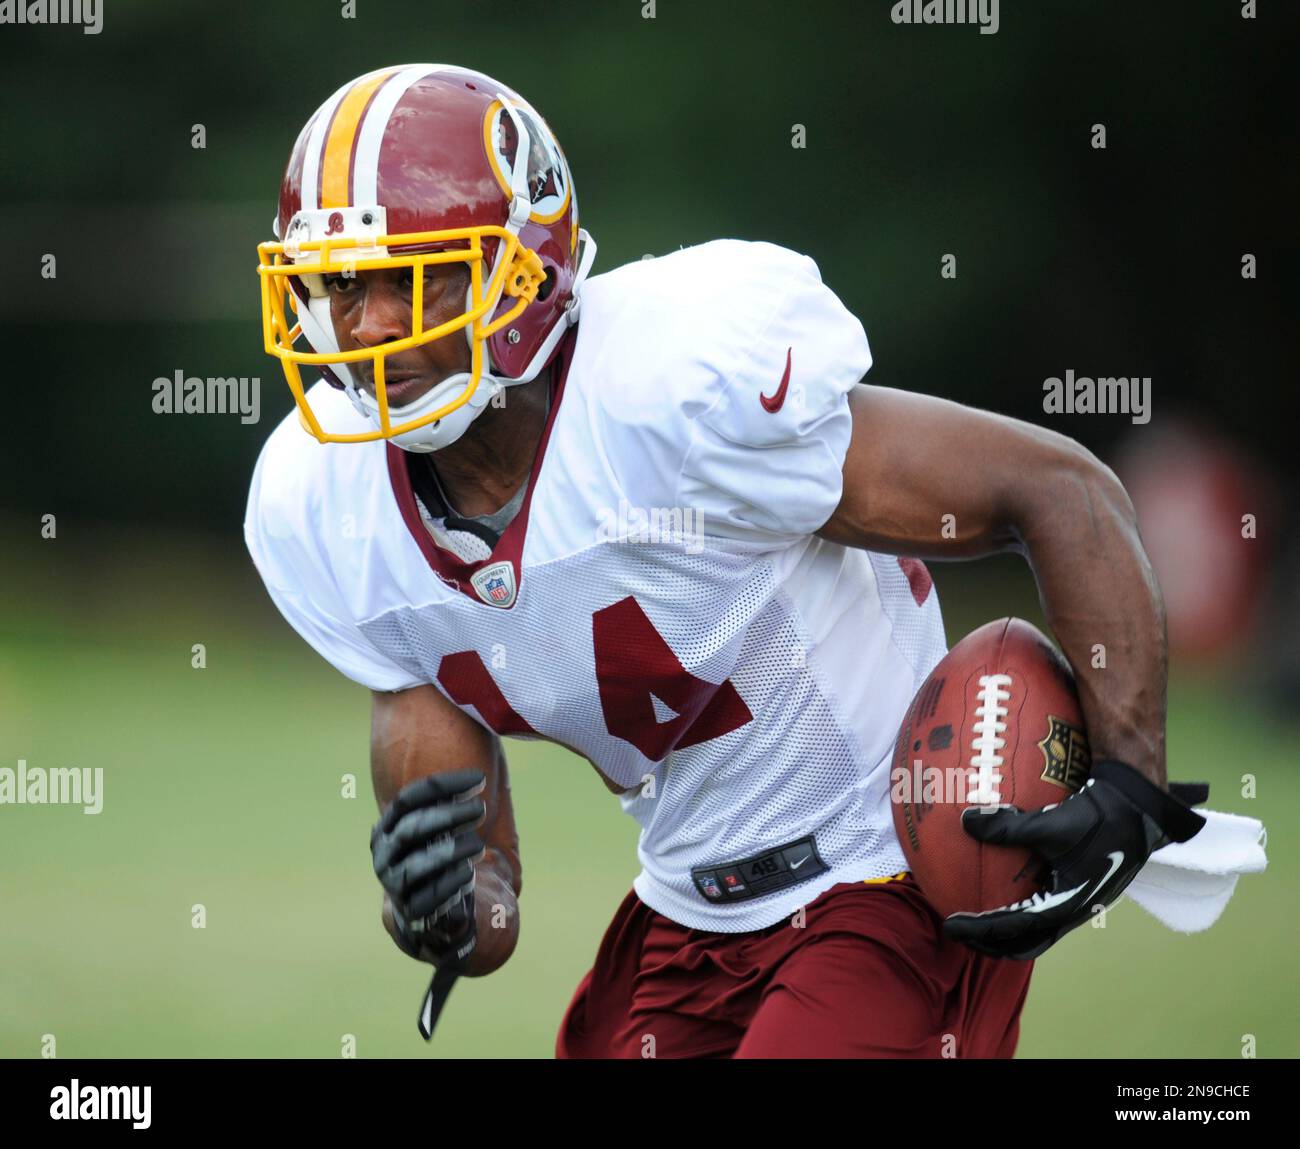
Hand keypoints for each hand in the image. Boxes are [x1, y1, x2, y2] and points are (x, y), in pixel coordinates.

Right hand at [370, 769, 486, 965]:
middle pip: (413, 829)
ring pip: (418, 865)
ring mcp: (394, 882)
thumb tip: (482, 745)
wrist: (427, 901)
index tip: (479, 778)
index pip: (410, 798)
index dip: (443, 786)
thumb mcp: (445, 818)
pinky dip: (448, 884)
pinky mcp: (409, 909)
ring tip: (478, 845)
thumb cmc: (440, 847)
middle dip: (448, 817)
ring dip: (450, 852)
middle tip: (481, 809)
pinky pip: (428, 897)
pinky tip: (468, 873)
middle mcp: (384, 851)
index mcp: (389, 823)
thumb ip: (455, 793)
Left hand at [942, 759, 1207, 959]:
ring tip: (976, 921)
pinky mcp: (1078, 892)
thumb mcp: (1050, 824)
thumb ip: (1008, 827)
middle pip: (1025, 944)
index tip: (952, 925)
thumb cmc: (1096, 819)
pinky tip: (1002, 892)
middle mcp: (1073, 913)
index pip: (1015, 928)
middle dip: (991, 944)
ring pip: (1035, 933)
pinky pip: (1044, 911)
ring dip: (1006, 933)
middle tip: (960, 932)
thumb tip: (966, 821)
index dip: (980, 930)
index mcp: (1067, 906)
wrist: (1137, 811)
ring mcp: (1077, 905)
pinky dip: (1020, 913)